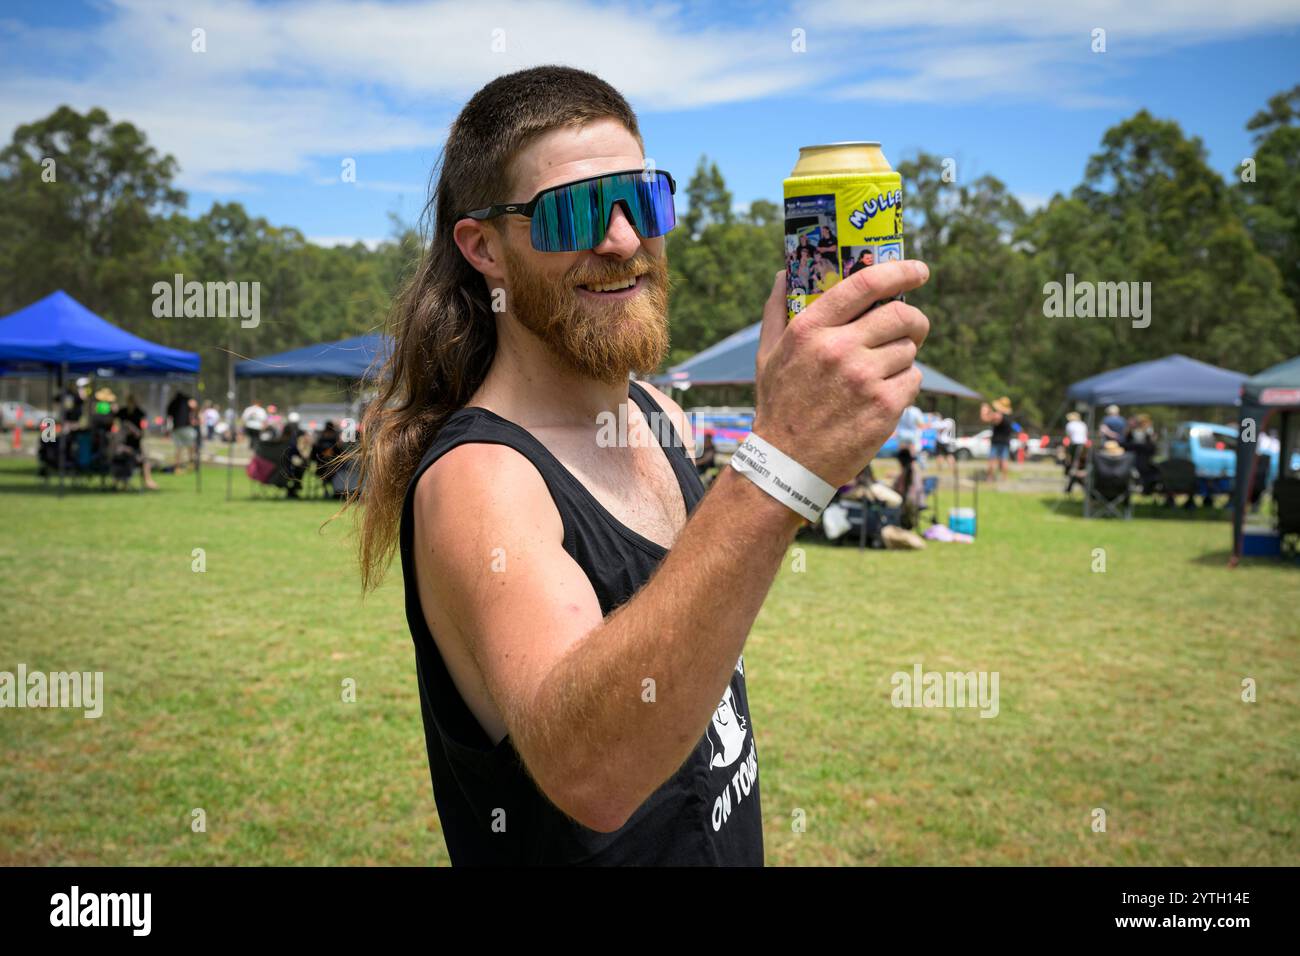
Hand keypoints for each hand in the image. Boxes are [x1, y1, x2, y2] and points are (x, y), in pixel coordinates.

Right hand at [752, 260, 930, 488]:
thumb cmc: (780, 405)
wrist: (788, 464)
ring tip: (881, 373)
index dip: (900, 271)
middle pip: (901, 315)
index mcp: (810, 330)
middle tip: (912, 328)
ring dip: (903, 357)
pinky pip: (913, 379)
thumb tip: (786, 272)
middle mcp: (838, 349)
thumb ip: (777, 309)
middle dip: (915, 319)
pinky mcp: (884, 406)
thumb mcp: (769, 354)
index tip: (919, 270)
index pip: (866, 284)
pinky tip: (882, 397)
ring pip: (909, 349)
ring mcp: (864, 378)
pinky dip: (904, 385)